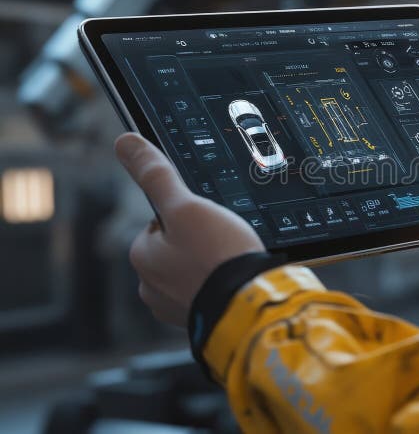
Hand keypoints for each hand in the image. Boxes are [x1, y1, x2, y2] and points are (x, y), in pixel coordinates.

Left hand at [115, 133, 264, 326]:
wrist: (249, 305)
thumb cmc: (218, 256)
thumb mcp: (187, 206)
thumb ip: (156, 174)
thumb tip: (125, 142)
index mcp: (141, 255)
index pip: (162, 221)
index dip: (190, 216)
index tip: (210, 224)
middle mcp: (149, 286)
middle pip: (178, 247)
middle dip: (201, 243)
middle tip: (225, 243)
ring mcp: (174, 308)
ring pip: (193, 271)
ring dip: (211, 265)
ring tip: (232, 262)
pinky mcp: (198, 320)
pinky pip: (207, 292)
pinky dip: (219, 285)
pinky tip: (234, 281)